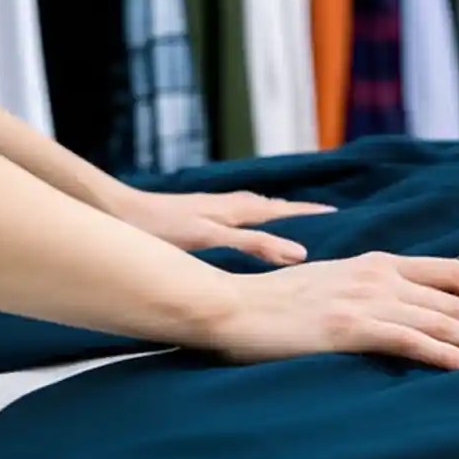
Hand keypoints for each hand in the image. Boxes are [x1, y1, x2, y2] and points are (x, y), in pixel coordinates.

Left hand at [111, 189, 334, 264]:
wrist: (118, 211)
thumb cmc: (162, 228)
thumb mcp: (213, 239)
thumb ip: (255, 245)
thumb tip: (299, 253)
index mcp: (238, 209)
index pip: (285, 210)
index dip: (311, 213)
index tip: (340, 214)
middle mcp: (230, 205)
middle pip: (274, 208)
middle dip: (300, 213)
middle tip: (327, 218)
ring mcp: (214, 208)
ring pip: (257, 211)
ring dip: (278, 216)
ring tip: (295, 224)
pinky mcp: (199, 216)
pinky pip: (240, 217)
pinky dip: (256, 221)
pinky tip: (248, 230)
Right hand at [209, 252, 458, 368]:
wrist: (229, 306)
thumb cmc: (275, 304)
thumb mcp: (331, 284)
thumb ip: (367, 290)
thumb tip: (399, 311)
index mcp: (377, 262)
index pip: (450, 271)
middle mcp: (379, 275)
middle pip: (456, 298)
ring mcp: (366, 299)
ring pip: (442, 320)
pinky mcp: (351, 327)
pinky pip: (411, 341)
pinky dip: (445, 356)